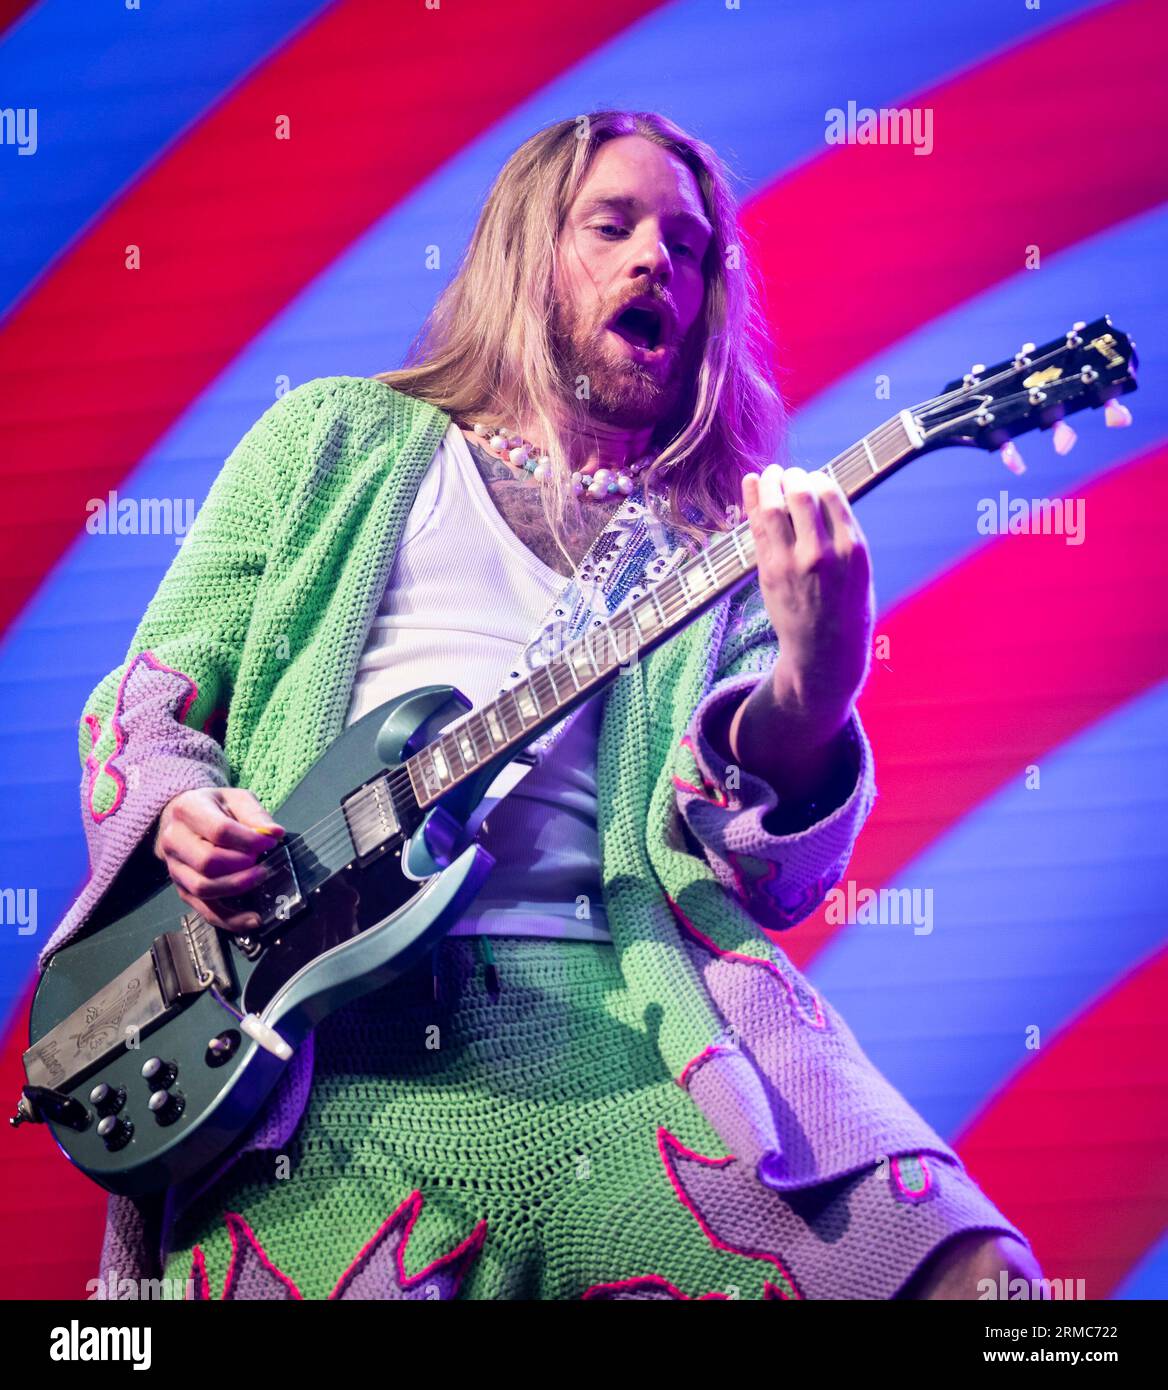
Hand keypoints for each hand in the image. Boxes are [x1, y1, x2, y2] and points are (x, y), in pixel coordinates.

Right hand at [153, 786, 284, 931]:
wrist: (183, 817)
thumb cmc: (214, 807)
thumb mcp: (236, 799)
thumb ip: (255, 814)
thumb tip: (275, 833)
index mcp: (187, 810)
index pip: (219, 831)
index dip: (249, 841)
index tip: (270, 843)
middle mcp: (174, 840)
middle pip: (208, 862)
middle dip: (242, 866)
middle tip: (263, 862)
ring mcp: (175, 868)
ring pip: (203, 888)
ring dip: (237, 887)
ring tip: (260, 878)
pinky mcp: (183, 890)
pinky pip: (204, 911)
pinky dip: (230, 919)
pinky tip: (252, 918)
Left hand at [726, 464, 873, 798]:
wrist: (825, 653)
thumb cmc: (846, 607)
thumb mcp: (859, 569)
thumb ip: (841, 534)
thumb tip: (820, 491)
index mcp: (853, 549)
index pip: (831, 495)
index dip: (819, 480)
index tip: (814, 478)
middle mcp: (823, 554)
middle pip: (801, 495)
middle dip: (794, 477)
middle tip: (790, 474)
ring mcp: (792, 563)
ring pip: (776, 507)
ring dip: (771, 483)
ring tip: (770, 474)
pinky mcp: (769, 572)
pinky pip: (758, 527)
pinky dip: (753, 500)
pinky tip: (752, 484)